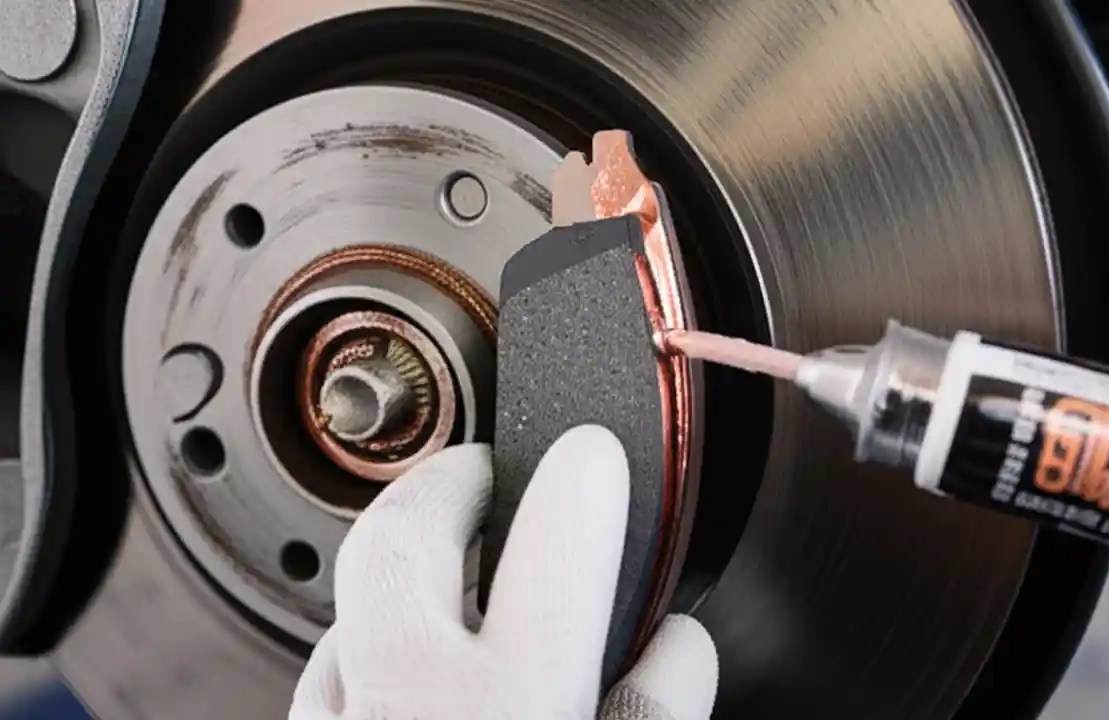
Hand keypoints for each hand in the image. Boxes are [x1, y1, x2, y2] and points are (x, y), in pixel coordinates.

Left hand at [289, 425, 717, 718]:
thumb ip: (656, 710)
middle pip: (399, 538)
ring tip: (453, 585)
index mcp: (512, 706)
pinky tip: (407, 687)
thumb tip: (676, 643)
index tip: (595, 456)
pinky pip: (322, 687)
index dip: (586, 475)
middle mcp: (404, 706)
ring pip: (343, 617)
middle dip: (444, 483)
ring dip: (398, 585)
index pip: (558, 540)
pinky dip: (365, 665)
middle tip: (487, 475)